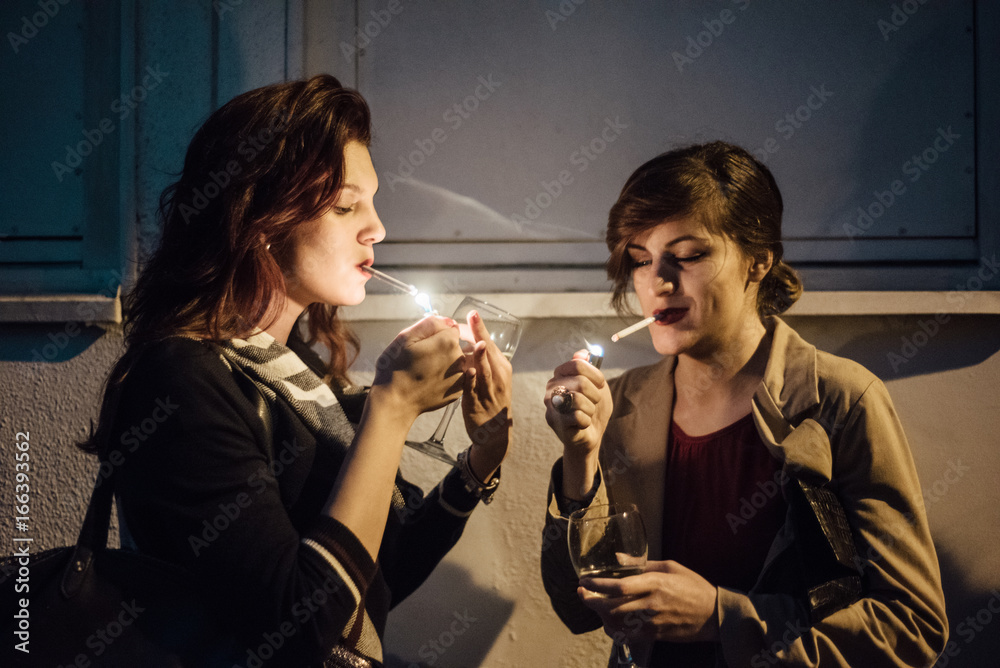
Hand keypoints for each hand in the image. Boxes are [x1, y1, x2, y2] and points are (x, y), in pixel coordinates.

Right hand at [371, 315, 464, 419]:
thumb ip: (430, 323)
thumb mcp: (405, 337)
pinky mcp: (459, 390)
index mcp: (448, 342)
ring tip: (424, 372)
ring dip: (444, 362)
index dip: (435, 334)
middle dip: (440, 348)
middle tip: (420, 359)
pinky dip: (446, 377)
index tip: (422, 344)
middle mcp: (459, 358)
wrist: (395, 402)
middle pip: (454, 344)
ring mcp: (460, 376)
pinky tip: (430, 381)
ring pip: (455, 360)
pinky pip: (455, 376)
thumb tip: (447, 320)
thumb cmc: (396, 369)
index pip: (450, 327)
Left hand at [461, 310, 512, 477]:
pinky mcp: (479, 403)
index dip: (481, 328)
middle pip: (488, 352)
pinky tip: (469, 371)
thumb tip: (470, 341)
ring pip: (485, 370)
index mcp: (502, 367)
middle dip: (480, 334)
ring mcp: (489, 390)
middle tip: (472, 317)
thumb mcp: (493, 379)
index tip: (473, 313)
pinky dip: (472, 380)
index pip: (491, 344)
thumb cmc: (491, 401)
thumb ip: (483, 362)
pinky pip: (475, 389)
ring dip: (480, 356)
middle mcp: (498, 376)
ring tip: (476, 343)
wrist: (495, 433)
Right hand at [543, 350, 611, 455]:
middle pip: (580, 382)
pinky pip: (578, 416)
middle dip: (595, 395)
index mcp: (560, 375)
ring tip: (587, 414)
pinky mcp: (555, 422)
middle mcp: (552, 388)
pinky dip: (586, 421)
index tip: (600, 384)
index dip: (595, 375)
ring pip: (578, 399)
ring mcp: (551, 405)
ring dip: (591, 409)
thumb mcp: (596, 385)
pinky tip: (582, 424)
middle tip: (593, 404)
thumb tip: (583, 353)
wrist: (592, 434)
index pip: (578, 364)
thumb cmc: (593, 408)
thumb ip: (589, 367)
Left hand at [577, 560, 719, 643]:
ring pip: (617, 623)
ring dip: (601, 615)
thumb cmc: (693, 587)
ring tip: (594, 605)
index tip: (584, 581)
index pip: (619, 586)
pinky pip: (627, 636)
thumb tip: (618, 557)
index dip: (597, 585)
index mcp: (654, 584)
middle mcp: (650, 604)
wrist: (713, 615)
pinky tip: (609, 622)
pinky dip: (614, 630)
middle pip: (612, 607)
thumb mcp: (670, 567)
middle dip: (592, 601)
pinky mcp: (654, 635)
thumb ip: (642, 563)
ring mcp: (652, 623)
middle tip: (581, 594)